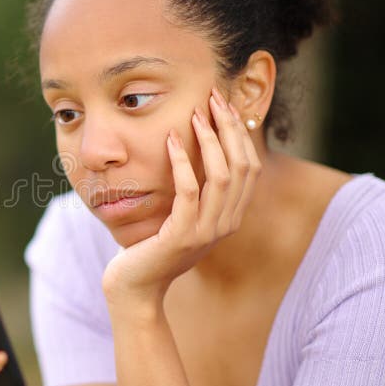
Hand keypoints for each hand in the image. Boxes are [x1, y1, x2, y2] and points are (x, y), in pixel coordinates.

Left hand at [102, 88, 261, 306]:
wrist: (135, 288)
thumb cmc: (152, 248)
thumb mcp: (182, 218)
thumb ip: (196, 194)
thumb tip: (195, 152)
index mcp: (231, 217)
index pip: (249, 167)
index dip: (240, 133)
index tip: (224, 104)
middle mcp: (226, 224)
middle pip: (242, 166)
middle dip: (230, 127)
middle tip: (213, 98)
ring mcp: (207, 232)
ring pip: (222, 175)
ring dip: (210, 139)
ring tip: (195, 112)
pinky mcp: (183, 236)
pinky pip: (189, 191)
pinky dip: (182, 162)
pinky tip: (170, 140)